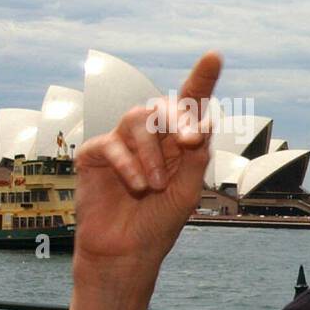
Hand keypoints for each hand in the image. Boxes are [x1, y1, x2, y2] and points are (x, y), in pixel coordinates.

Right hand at [72, 52, 221, 275]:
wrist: (127, 251)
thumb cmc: (159, 221)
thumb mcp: (187, 191)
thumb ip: (195, 159)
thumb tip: (204, 124)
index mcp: (178, 143)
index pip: (190, 106)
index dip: (201, 80)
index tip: (214, 57)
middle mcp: (151, 137)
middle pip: (163, 107)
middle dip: (179, 119)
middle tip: (189, 141)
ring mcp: (121, 143)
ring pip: (137, 120)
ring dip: (152, 153)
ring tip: (156, 185)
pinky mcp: (95, 154)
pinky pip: (113, 145)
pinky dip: (130, 166)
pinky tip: (138, 185)